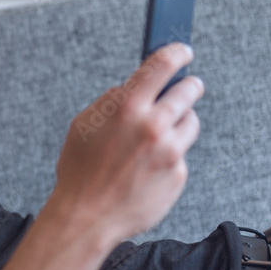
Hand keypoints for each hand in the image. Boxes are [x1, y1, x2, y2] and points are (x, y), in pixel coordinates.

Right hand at [47, 42, 202, 242]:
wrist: (87, 218)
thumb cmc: (80, 172)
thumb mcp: (85, 124)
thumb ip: (112, 102)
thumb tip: (132, 87)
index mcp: (126, 107)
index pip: (162, 65)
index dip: (177, 53)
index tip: (183, 51)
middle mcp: (153, 126)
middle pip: (189, 90)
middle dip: (189, 85)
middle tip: (188, 86)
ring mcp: (170, 152)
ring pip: (190, 122)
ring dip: (180, 121)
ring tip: (161, 133)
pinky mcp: (178, 175)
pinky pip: (181, 154)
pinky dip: (170, 156)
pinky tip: (149, 167)